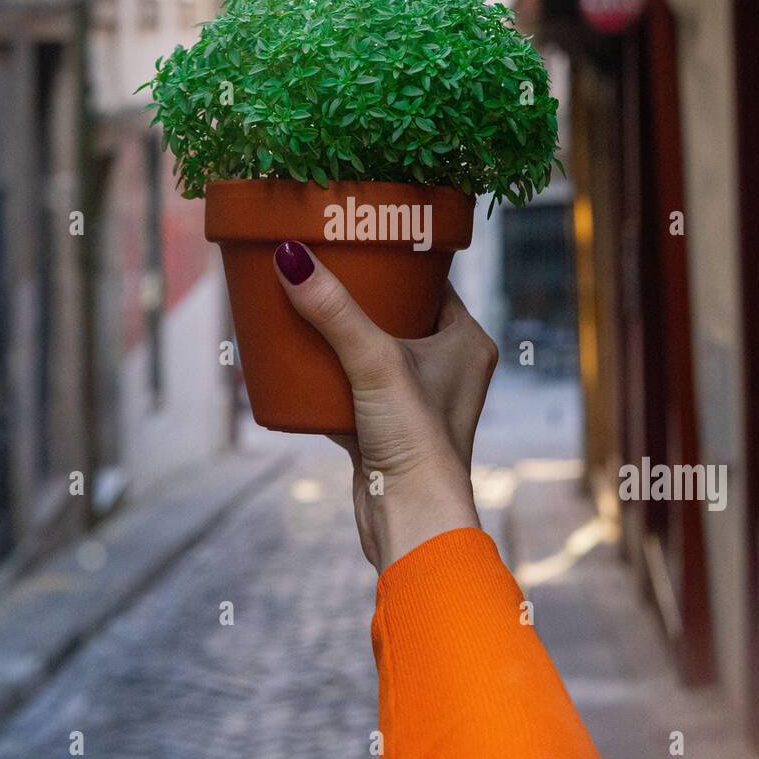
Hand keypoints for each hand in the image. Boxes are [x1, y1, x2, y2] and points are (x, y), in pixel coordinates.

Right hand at [274, 241, 498, 571]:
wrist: (411, 521)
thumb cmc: (416, 441)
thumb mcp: (373, 361)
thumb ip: (333, 310)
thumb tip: (291, 257)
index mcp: (467, 342)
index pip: (432, 283)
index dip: (397, 260)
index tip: (359, 238)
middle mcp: (448, 369)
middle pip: (397, 315)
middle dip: (359, 296)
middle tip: (322, 269)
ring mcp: (416, 402)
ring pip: (371, 353)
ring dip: (339, 335)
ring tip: (303, 304)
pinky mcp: (386, 431)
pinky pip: (352, 389)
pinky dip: (327, 376)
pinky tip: (295, 358)